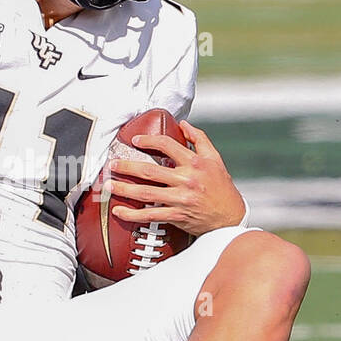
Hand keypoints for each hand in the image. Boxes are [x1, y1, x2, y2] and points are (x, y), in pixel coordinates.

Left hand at [102, 120, 245, 236]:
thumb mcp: (215, 159)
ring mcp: (180, 199)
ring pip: (146, 193)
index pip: (167, 146)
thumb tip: (184, 123)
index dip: (149, 141)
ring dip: (125, 189)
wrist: (231, 217)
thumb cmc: (222, 187)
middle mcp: (186, 180)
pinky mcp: (177, 215)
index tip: (135, 140)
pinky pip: (150, 215)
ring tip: (109, 185)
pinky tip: (119, 211)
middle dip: (128, 166)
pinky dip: (132, 214)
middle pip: (150, 171)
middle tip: (113, 164)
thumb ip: (200, 139)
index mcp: (195, 163)